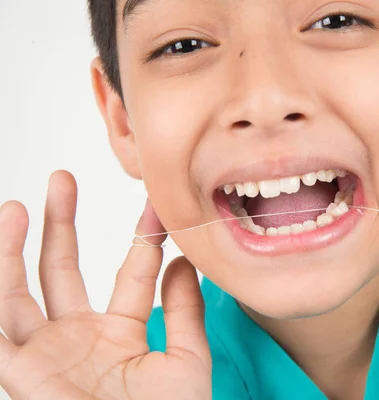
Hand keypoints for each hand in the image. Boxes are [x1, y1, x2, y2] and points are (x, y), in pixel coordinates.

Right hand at [0, 171, 210, 398]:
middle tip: (63, 178)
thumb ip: (186, 312)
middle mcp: (80, 338)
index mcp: (123, 334)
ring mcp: (48, 354)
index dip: (144, 239)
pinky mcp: (23, 373)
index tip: (155, 206)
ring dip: (14, 249)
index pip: (132, 274)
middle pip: (65, 270)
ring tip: (18, 204)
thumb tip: (183, 262)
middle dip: (62, 224)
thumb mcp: (187, 361)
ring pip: (22, 291)